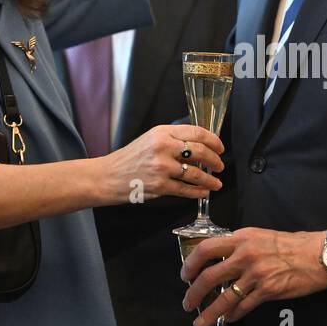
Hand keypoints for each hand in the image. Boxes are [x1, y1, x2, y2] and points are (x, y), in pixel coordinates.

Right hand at [95, 124, 222, 205]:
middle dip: (215, 160)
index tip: (220, 148)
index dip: (213, 141)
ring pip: (196, 173)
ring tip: (216, 183)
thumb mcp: (150, 139)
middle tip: (220, 166)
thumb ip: (172, 140)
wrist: (107, 176)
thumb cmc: (129, 158)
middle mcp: (163, 147)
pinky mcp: (160, 186)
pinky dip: (198, 192)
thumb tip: (199, 146)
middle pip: (201, 152)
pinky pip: (186, 190)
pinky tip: (203, 192)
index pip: (197, 132)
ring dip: (210, 180)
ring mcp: (162, 167)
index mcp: (162, 132)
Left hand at [180, 227, 326, 325]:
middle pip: (209, 276)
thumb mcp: (262, 236)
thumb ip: (241, 245)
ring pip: (224, 297)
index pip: (207, 249)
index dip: (191, 264)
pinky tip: (228, 318)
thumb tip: (222, 258)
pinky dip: (233, 315)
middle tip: (187, 303)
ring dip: (209, 313)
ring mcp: (256, 274)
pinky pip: (243, 306)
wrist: (321, 255)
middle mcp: (246, 255)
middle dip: (193, 293)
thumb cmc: (295, 244)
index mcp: (243, 238)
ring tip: (200, 322)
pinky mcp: (268, 291)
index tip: (185, 274)